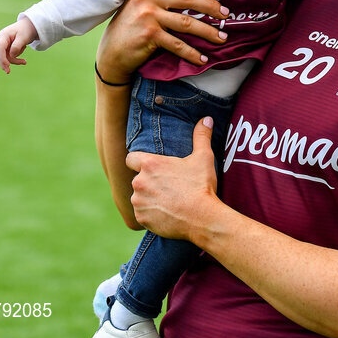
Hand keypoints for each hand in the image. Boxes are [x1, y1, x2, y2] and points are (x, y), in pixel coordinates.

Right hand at [0, 18, 37, 72]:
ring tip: (24, 62)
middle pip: (0, 53)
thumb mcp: (24, 38)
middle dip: (5, 62)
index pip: (0, 48)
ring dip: (14, 60)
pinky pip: (9, 56)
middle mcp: (1, 40)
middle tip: (8, 72)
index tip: (7, 65)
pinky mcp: (7, 47)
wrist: (30, 26)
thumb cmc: (26, 30)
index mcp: (4, 36)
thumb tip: (11, 56)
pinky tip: (23, 58)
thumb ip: (17, 46)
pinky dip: (16, 58)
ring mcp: (3, 44)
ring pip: (5, 56)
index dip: (1, 58)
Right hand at [95, 0, 228, 83]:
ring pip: (187, 22)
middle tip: (226, 13)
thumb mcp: (137, 4)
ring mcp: (147, 16)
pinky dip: (192, 53)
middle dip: (210, 5)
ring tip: (222, 37)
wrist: (111, 54)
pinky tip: (203, 59)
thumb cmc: (129, 27)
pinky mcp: (150, 35)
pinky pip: (178, 44)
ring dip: (208, 31)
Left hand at [126, 117, 219, 241]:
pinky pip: (142, 214)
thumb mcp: (203, 158)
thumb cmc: (201, 186)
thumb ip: (201, 136)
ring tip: (168, 200)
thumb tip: (207, 119)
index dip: (139, 161)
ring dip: (148, 198)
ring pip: (139, 197)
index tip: (150, 166)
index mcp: (150, 165)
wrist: (201, 218)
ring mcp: (138, 202)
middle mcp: (139, 182)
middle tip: (168, 185)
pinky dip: (151, 214)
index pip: (130, 158)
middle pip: (137, 179)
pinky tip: (166, 213)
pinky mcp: (141, 218)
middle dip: (148, 181)